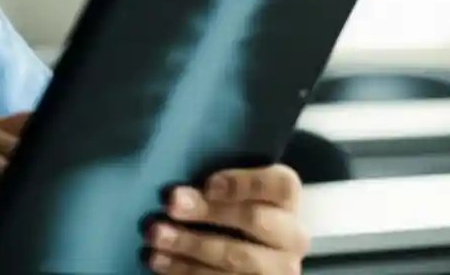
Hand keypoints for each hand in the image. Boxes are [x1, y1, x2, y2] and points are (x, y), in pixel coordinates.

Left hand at [146, 165, 309, 273]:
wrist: (259, 255)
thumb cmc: (238, 209)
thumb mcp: (238, 191)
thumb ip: (220, 185)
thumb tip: (179, 193)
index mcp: (288, 201)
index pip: (280, 185)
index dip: (244, 183)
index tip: (208, 185)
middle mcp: (292, 236)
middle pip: (255, 219)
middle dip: (209, 212)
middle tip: (170, 205)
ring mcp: (279, 269)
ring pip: (235, 258)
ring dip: (190, 247)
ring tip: (157, 236)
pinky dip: (185, 271)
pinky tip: (161, 261)